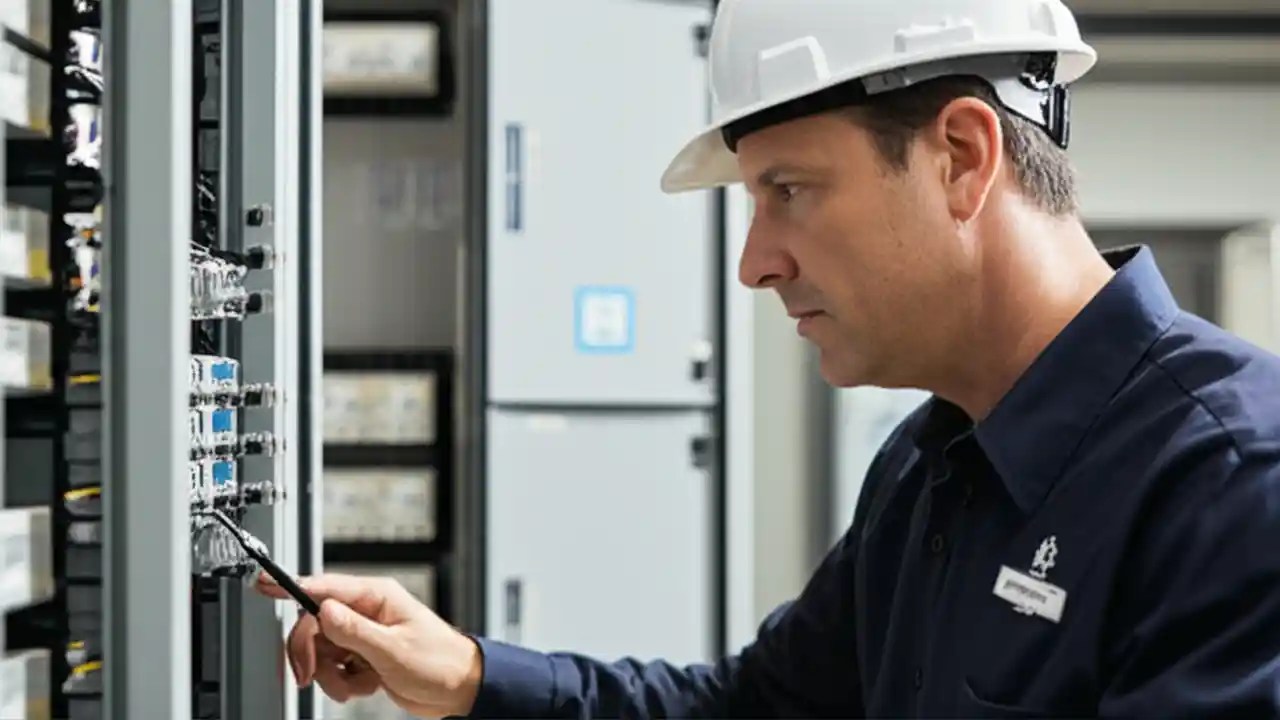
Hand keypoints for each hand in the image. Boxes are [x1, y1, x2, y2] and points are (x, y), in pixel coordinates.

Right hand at [256, 572, 483, 717]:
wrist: (459, 689)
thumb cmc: (440, 662)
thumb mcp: (394, 649)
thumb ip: (355, 631)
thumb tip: (324, 612)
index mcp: (375, 597)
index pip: (324, 586)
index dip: (291, 586)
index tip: (263, 584)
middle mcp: (366, 612)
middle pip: (313, 624)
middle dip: (310, 654)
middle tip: (312, 675)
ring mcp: (363, 635)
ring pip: (321, 651)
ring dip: (332, 674)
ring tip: (358, 682)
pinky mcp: (363, 656)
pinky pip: (334, 668)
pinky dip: (344, 683)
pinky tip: (367, 685)